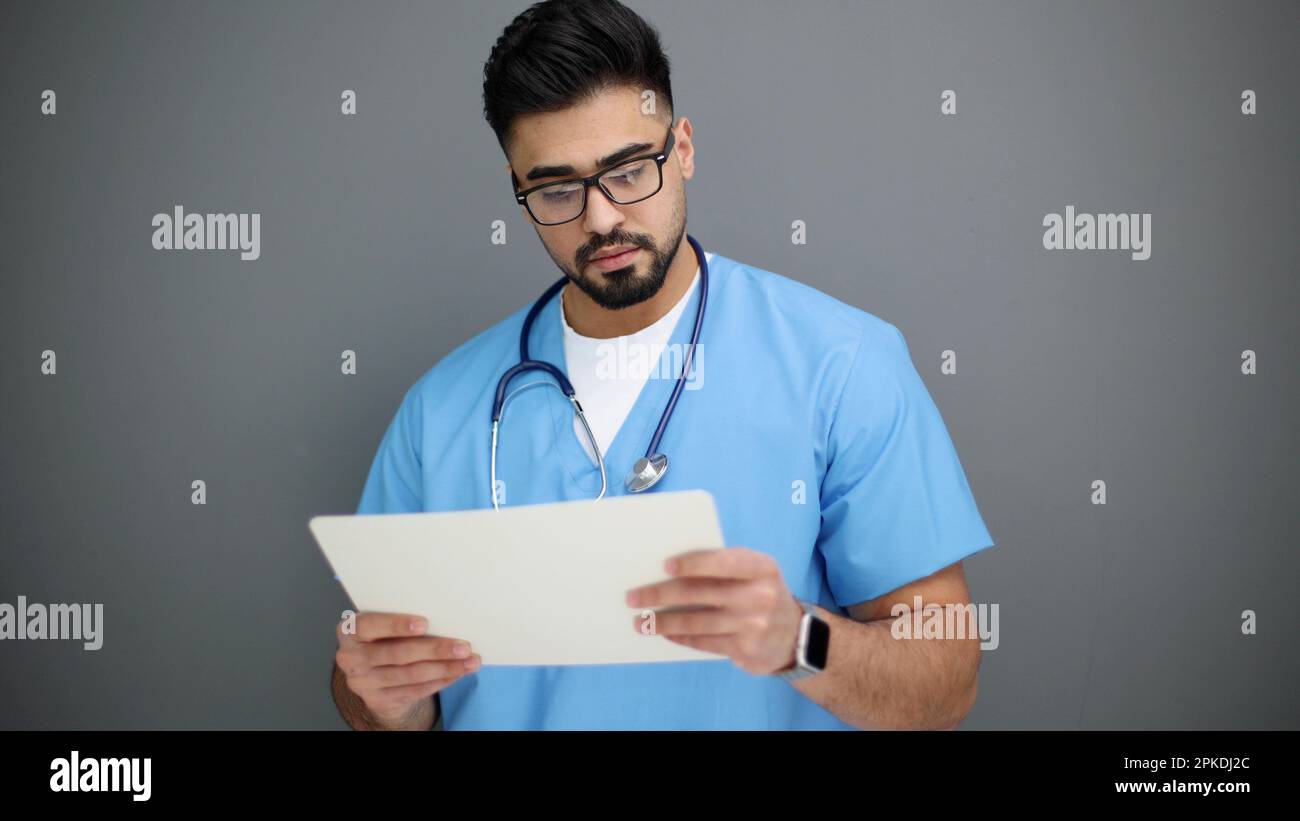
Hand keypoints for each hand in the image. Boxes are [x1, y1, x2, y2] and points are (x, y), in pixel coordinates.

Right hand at [335, 612, 480, 727]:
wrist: (373, 676)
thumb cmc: (385, 640)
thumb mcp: (383, 627)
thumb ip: (403, 621)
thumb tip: (447, 616)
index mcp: (350, 631)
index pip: (369, 626)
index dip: (397, 625)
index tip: (424, 624)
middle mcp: (351, 657)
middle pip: (397, 653)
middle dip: (434, 649)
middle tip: (463, 647)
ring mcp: (363, 682)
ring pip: (410, 674)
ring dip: (444, 668)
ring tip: (469, 661)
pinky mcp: (378, 700)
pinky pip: (414, 691)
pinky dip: (440, 681)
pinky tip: (457, 673)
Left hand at [626, 547, 803, 675]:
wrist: (795, 636)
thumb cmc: (762, 593)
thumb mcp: (756, 572)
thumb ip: (725, 566)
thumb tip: (672, 568)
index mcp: (761, 567)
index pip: (724, 562)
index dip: (694, 564)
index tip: (665, 566)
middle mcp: (759, 595)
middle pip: (701, 593)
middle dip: (661, 595)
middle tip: (634, 597)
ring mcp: (753, 625)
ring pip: (697, 622)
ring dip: (663, 622)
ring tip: (640, 621)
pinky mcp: (744, 649)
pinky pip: (704, 642)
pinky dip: (680, 637)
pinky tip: (664, 633)